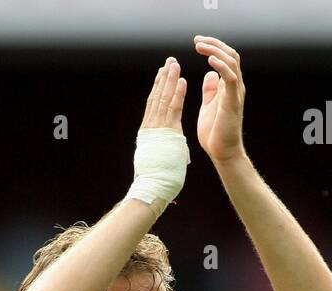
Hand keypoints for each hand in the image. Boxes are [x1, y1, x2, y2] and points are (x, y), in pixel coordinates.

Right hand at [128, 57, 189, 213]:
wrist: (152, 187)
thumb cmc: (156, 178)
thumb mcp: (159, 156)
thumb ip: (163, 145)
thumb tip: (166, 144)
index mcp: (149, 131)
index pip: (154, 104)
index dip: (159, 88)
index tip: (164, 74)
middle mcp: (152, 126)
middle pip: (158, 97)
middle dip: (165, 78)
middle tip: (170, 62)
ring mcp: (158, 128)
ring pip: (163, 99)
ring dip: (170, 80)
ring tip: (175, 65)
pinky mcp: (166, 132)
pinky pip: (172, 110)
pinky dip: (177, 95)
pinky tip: (182, 81)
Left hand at [193, 36, 246, 163]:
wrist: (222, 153)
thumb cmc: (214, 133)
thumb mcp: (209, 106)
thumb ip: (211, 90)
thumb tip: (209, 74)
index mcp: (228, 86)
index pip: (225, 58)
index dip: (213, 47)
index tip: (197, 42)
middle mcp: (235, 87)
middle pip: (230, 55)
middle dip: (214, 44)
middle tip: (197, 40)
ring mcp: (235, 93)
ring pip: (231, 62)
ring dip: (215, 51)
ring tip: (199, 46)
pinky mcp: (232, 102)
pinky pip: (230, 78)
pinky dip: (221, 66)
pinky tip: (209, 60)